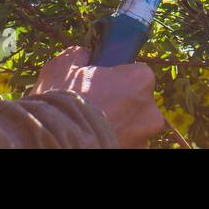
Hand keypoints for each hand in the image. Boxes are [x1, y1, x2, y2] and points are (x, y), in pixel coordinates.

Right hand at [32, 46, 165, 147]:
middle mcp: (151, 110)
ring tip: (91, 127)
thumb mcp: (63, 67)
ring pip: (133, 126)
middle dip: (121, 104)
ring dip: (118, 125)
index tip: (102, 84)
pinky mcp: (136, 154)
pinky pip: (127, 144)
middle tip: (94, 107)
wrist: (57, 142)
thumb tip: (83, 54)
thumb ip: (78, 55)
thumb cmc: (64, 103)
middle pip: (137, 102)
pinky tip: (94, 140)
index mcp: (141, 80)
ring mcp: (145, 137)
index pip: (137, 73)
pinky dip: (114, 141)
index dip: (118, 78)